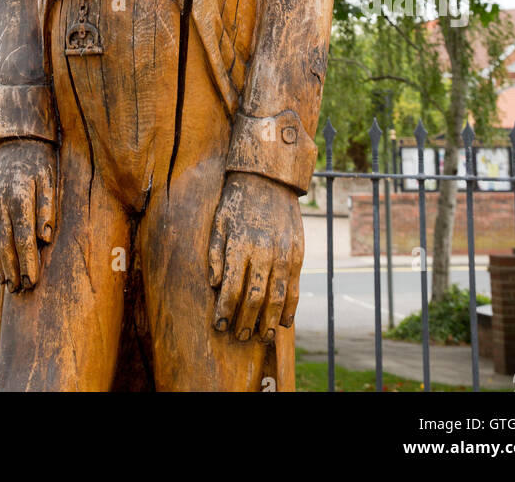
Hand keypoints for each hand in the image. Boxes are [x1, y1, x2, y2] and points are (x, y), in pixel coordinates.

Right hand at [0, 139, 56, 292]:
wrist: (16, 140)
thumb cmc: (39, 159)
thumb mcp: (50, 177)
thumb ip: (48, 206)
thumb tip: (46, 236)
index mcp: (19, 197)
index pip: (24, 236)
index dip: (28, 260)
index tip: (33, 280)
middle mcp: (2, 203)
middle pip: (7, 243)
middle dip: (14, 269)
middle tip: (21, 291)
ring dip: (2, 265)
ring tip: (9, 286)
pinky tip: (0, 267)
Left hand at [208, 172, 302, 341]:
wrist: (269, 177)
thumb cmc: (237, 200)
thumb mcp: (219, 222)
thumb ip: (215, 254)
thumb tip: (215, 285)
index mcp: (240, 244)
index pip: (231, 289)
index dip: (225, 311)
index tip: (219, 326)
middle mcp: (264, 251)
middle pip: (254, 298)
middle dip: (245, 321)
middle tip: (239, 336)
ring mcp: (284, 253)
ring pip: (277, 297)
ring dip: (269, 321)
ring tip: (262, 336)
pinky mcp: (298, 252)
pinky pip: (295, 287)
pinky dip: (291, 308)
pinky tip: (284, 322)